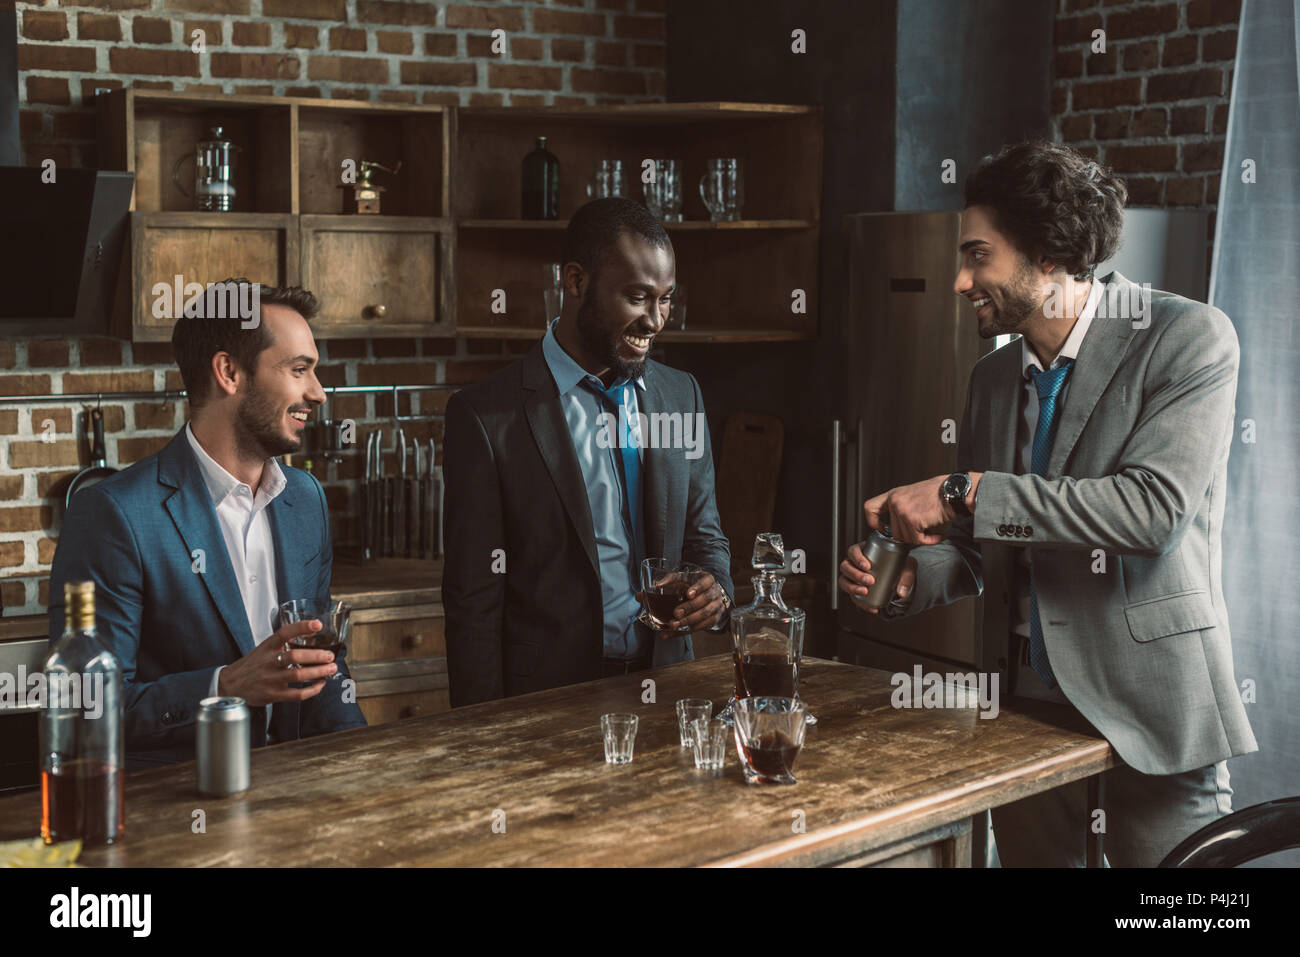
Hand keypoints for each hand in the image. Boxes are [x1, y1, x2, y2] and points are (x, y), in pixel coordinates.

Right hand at [216, 619, 337, 706]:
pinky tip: (320, 685)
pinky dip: (312, 690)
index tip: (317, 625)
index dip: (302, 627)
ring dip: (319, 672)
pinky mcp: (273, 694)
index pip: (284, 633)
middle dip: (316, 656)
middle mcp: (269, 661)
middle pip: (295, 655)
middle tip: (330, 655)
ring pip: (298, 674)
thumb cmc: (253, 665)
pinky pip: (296, 694)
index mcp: (268, 646)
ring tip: (331, 668)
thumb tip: (311, 637)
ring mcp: (271, 679)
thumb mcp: (264, 648)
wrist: (230, 684)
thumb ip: (283, 644)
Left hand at [637, 572, 727, 639]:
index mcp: (707, 580)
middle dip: (689, 608)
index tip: (688, 594)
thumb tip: (640, 596)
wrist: (709, 596)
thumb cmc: (691, 585)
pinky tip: (672, 633)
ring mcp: (715, 608)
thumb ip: (664, 584)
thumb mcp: (681, 580)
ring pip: (704, 616)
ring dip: (687, 622)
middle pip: (704, 601)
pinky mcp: (712, 621)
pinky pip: (700, 628)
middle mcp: (714, 593)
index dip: (698, 588)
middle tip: (676, 613)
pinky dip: (685, 631)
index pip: (705, 582)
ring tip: (672, 625)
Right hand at [838, 542, 917, 613]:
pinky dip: (860, 603)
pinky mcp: (855, 588)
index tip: (867, 566)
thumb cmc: (900, 565)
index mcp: (864, 551)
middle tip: (869, 580)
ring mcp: (852, 576)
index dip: (857, 558)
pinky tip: (870, 607)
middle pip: (845, 566)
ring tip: (865, 592)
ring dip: (852, 587)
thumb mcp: (907, 565)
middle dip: (855, 574)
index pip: (853, 551)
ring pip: (843, 580)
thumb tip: (901, 592)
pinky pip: (852, 596)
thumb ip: (907, 576)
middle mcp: (854, 563)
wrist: (900, 577)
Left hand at [863, 474, 951, 545]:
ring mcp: (902, 510)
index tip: (883, 529)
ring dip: (921, 539)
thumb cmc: (939, 493)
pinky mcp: (912, 519)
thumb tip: (897, 532)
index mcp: (894, 494)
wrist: (955, 490)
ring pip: (905, 538)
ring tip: (933, 531)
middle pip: (894, 532)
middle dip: (910, 536)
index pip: (870, 508)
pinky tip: (938, 535)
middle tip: (925, 532)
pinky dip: (929, 541)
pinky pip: (917, 540)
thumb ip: (902, 509)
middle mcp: (895, 501)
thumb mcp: (913, 496)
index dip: (874, 522)